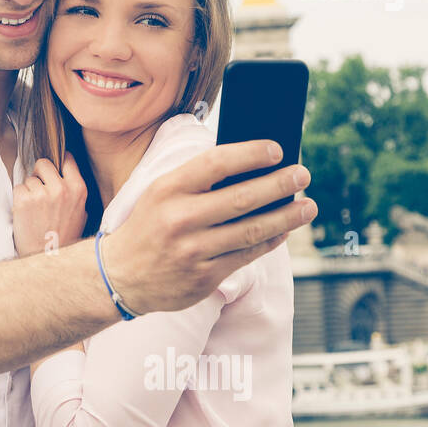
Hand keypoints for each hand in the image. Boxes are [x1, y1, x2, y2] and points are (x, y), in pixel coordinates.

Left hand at [12, 153, 87, 255]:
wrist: (48, 257)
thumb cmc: (64, 236)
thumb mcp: (80, 211)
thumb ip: (73, 190)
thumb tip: (63, 171)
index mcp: (78, 189)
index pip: (66, 159)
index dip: (57, 164)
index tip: (52, 169)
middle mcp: (60, 188)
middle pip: (43, 163)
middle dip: (39, 173)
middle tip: (39, 189)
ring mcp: (41, 194)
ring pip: (29, 178)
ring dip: (29, 190)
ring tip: (35, 210)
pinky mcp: (23, 201)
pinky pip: (18, 188)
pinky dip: (19, 198)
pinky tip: (26, 213)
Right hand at [100, 140, 315, 314]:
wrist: (120, 276)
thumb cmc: (149, 226)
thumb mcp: (160, 194)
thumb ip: (197, 181)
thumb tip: (252, 168)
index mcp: (167, 190)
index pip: (216, 163)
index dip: (250, 154)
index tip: (277, 149)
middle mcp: (180, 219)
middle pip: (242, 198)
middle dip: (279, 185)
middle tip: (302, 175)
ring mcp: (193, 250)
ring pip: (251, 230)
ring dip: (286, 217)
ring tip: (307, 207)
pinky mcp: (203, 277)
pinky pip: (246, 256)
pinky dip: (270, 242)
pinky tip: (283, 231)